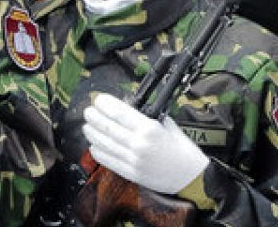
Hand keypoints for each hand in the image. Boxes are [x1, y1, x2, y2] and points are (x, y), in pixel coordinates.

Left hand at [82, 93, 209, 195]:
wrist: (190, 177)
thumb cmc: (182, 149)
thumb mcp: (169, 125)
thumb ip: (149, 117)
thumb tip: (130, 109)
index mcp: (150, 129)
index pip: (121, 113)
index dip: (106, 105)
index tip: (99, 99)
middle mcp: (139, 144)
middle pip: (109, 128)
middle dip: (95, 118)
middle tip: (88, 111)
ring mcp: (134, 160)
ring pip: (106, 144)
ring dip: (93, 134)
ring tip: (87, 126)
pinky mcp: (132, 174)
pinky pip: (110, 162)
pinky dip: (99, 153)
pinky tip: (94, 146)